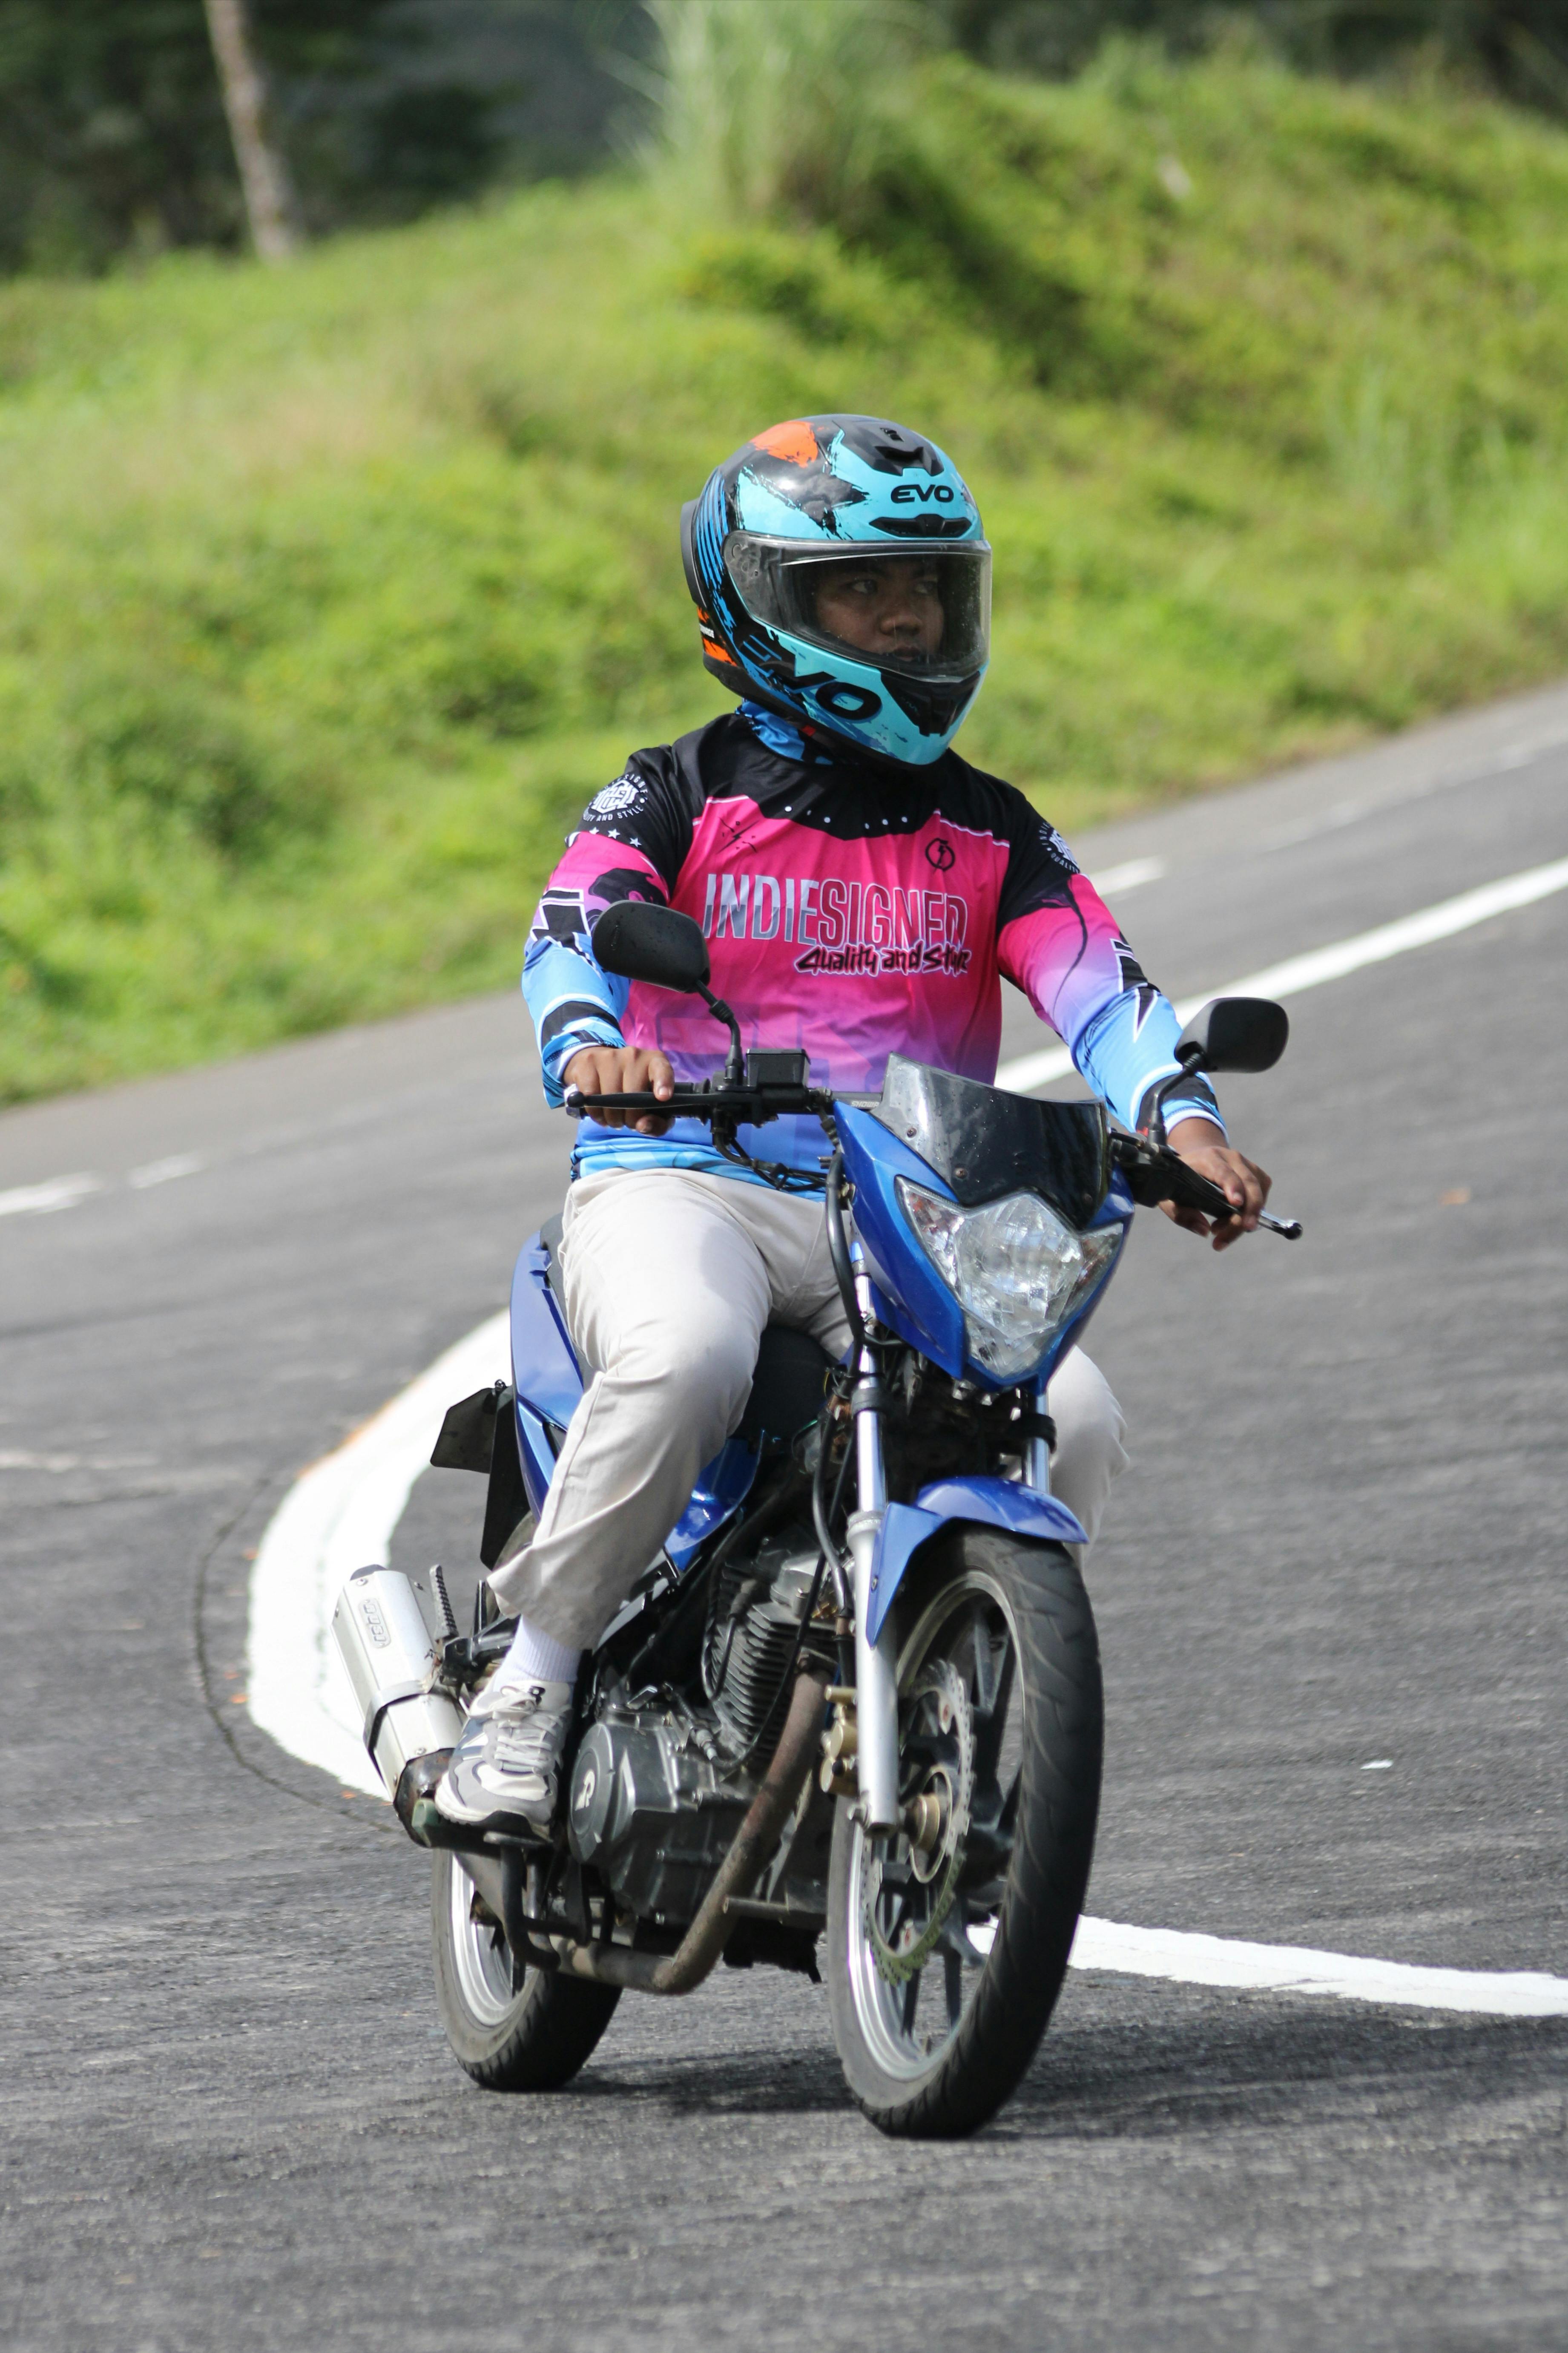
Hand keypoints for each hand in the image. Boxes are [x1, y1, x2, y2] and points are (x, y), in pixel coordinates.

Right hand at [563, 1045, 675, 1133]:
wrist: (599, 1065)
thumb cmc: (633, 1090)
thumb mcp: (652, 1108)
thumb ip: (657, 1123)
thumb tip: (642, 1126)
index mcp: (655, 1062)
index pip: (662, 1069)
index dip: (663, 1083)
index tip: (663, 1097)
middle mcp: (633, 1055)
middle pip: (632, 1095)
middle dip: (630, 1118)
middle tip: (628, 1121)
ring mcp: (609, 1056)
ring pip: (609, 1097)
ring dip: (612, 1117)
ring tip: (614, 1117)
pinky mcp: (588, 1062)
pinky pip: (590, 1096)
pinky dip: (595, 1112)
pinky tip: (600, 1112)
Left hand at [1161, 1117, 1270, 1251]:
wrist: (1196, 1161)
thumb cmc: (1181, 1181)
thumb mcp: (1171, 1196)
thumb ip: (1182, 1215)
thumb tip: (1204, 1231)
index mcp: (1207, 1159)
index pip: (1223, 1171)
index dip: (1231, 1186)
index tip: (1236, 1203)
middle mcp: (1230, 1157)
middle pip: (1247, 1182)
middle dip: (1250, 1208)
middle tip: (1245, 1228)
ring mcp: (1245, 1164)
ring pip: (1258, 1190)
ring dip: (1248, 1214)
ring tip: (1223, 1231)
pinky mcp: (1255, 1172)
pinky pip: (1263, 1192)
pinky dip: (1254, 1210)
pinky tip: (1235, 1220)